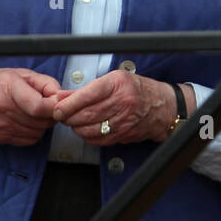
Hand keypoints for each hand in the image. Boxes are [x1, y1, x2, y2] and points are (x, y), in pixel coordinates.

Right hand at [0, 65, 60, 144]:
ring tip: (39, 111)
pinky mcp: (1, 137)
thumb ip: (45, 83)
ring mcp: (0, 126)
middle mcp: (2, 110)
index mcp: (7, 88)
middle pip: (41, 121)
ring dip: (44, 124)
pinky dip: (35, 132)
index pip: (39, 107)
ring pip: (37, 132)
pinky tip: (30, 121)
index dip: (55, 106)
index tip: (61, 102)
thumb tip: (62, 95)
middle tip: (51, 105)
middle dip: (52, 114)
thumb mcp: (21, 73)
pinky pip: (29, 140)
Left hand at [53, 70, 187, 146]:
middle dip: (69, 117)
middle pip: (86, 115)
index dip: (69, 104)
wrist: (163, 107)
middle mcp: (122, 102)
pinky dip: (87, 136)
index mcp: (118, 84)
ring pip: (90, 129)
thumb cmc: (137, 89)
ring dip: (76, 127)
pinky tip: (86, 129)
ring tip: (73, 121)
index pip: (88, 95)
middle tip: (61, 115)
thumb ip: (86, 89)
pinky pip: (98, 140)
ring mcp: (123, 121)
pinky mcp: (123, 135)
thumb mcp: (114, 80)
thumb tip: (61, 97)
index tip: (57, 108)